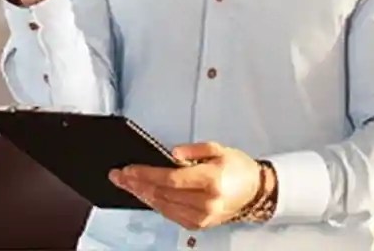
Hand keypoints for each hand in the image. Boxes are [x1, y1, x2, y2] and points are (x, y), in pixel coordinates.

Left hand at [109, 142, 261, 230]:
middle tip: (118, 176)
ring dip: (142, 195)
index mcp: (211, 181)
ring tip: (126, 184)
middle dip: (136, 184)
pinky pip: (170, 215)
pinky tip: (145, 195)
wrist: (255, 191)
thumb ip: (194, 149)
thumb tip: (171, 154)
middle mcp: (206, 202)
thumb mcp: (218, 148)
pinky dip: (155, 204)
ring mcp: (202, 217)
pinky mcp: (199, 225)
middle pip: (162, 194)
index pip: (170, 179)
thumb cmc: (237, 168)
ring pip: (163, 206)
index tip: (128, 169)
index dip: (145, 174)